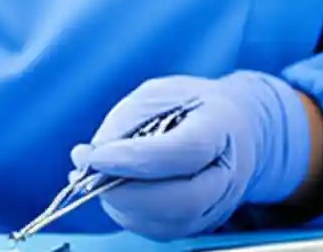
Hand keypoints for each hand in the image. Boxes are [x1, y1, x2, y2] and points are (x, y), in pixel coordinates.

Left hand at [70, 72, 310, 240]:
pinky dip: (124, 212)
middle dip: (124, 190)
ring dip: (119, 203)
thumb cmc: (193, 107)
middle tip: (86, 170)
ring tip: (92, 175)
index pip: (183, 152)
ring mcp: (216, 206)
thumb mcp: (160, 93)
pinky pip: (156, 229)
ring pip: (165, 222)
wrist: (235, 131)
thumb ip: (128, 119)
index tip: (94, 155)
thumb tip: (94, 154)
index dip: (134, 158)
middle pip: (181, 200)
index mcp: (222, 127)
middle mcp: (227, 175)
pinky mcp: (197, 225)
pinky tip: (106, 188)